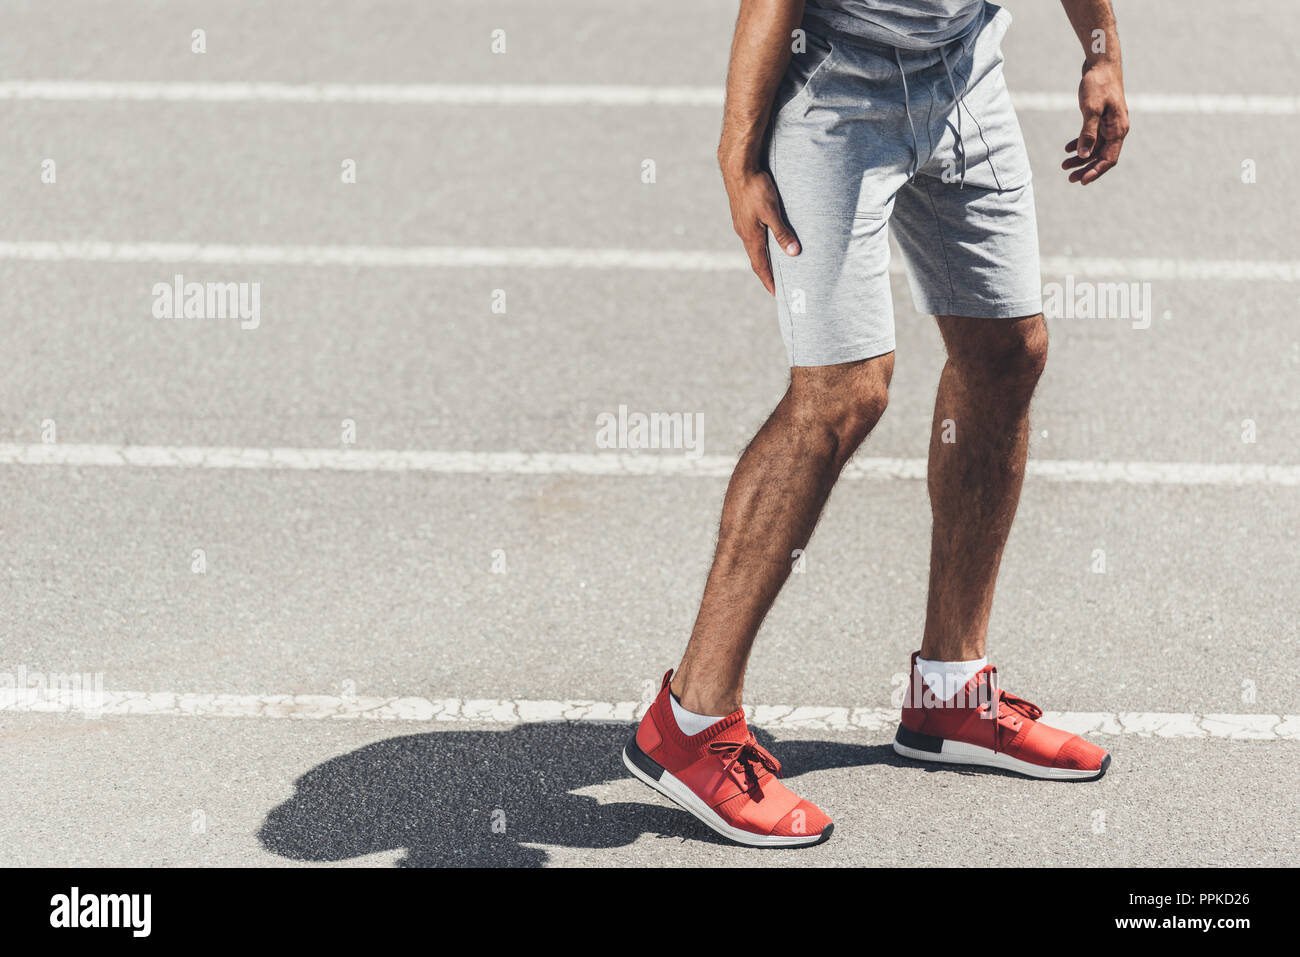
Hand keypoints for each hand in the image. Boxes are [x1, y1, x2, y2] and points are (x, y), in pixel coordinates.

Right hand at [721, 164, 798, 294]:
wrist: (737, 167)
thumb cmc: (755, 188)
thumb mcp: (772, 212)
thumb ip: (782, 233)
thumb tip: (794, 253)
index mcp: (750, 236)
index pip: (760, 265)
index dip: (769, 280)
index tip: (776, 293)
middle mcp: (744, 232)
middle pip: (756, 258)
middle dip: (766, 272)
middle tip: (775, 284)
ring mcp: (742, 222)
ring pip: (753, 245)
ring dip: (763, 257)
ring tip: (773, 264)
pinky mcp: (742, 212)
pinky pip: (752, 234)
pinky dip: (760, 243)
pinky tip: (766, 238)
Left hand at [1062, 61, 1129, 184]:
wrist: (1101, 63)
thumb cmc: (1098, 84)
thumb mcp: (1091, 109)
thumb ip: (1088, 132)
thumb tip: (1084, 155)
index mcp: (1118, 129)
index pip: (1109, 158)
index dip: (1096, 171)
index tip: (1081, 181)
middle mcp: (1116, 129)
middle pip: (1102, 156)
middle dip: (1086, 168)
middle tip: (1069, 178)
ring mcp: (1110, 123)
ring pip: (1096, 148)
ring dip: (1081, 158)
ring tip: (1063, 165)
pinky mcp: (1102, 118)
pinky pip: (1093, 137)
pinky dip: (1081, 144)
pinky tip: (1067, 148)